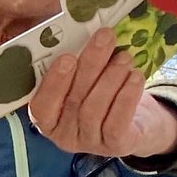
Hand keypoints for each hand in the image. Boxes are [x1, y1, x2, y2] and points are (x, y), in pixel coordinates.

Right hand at [26, 32, 176, 160]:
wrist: (134, 125)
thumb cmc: (100, 95)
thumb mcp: (84, 82)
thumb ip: (75, 65)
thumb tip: (79, 29)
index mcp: (48, 118)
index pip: (41, 106)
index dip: (53, 83)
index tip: (67, 57)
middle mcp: (65, 135)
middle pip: (73, 100)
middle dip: (90, 65)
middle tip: (104, 38)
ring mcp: (90, 143)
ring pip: (94, 110)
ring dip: (111, 78)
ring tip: (124, 57)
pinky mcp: (115, 146)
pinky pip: (117, 122)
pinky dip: (127, 96)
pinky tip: (136, 76)